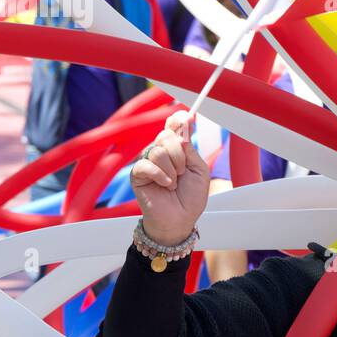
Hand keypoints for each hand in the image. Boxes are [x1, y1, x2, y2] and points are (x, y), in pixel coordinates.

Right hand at [130, 110, 209, 244]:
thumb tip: (184, 124)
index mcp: (176, 149)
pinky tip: (166, 185)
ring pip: (158, 150)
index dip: (178, 119)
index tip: (187, 117)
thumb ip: (190, 149)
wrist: (180, 219)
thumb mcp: (198, 170)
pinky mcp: (138, 174)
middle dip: (179, 154)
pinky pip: (146, 164)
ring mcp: (148, 162)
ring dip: (172, 169)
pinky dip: (160, 175)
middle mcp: (161, 152)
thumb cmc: (190, 197)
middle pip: (166, 136)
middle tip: (182, 172)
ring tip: (174, 183)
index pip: (173, 126)